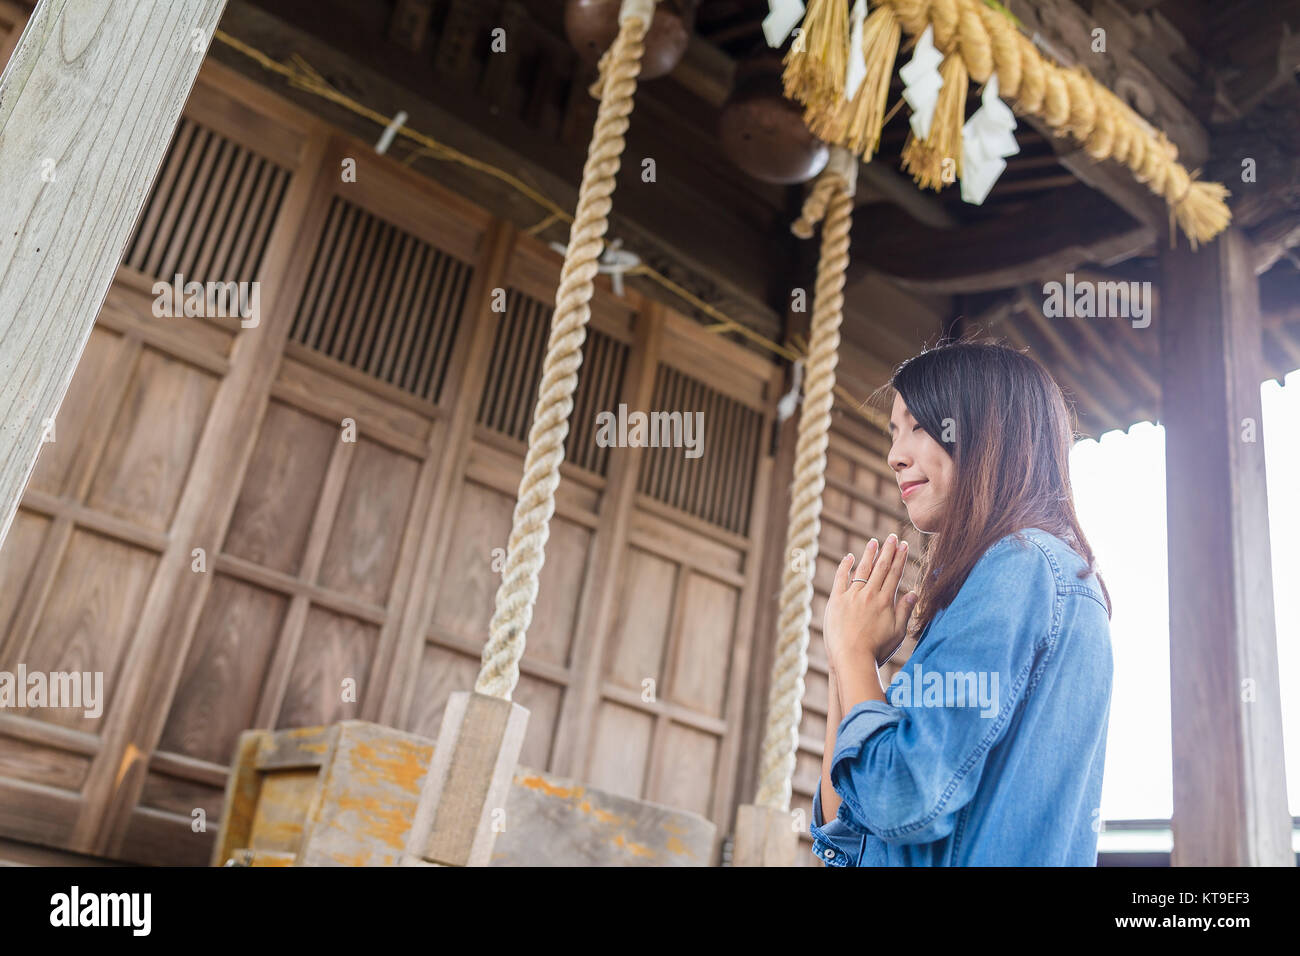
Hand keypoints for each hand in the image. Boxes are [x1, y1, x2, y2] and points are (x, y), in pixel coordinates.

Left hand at [823, 534, 916, 672]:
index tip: (903, 545)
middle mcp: (870, 594)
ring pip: (863, 570)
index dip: (899, 558)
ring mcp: (852, 596)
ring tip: (874, 541)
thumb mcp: (897, 632)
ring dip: (869, 554)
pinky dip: (845, 567)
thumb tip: (914, 593)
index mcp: (885, 601)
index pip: (894, 574)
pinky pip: (841, 578)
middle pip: (881, 568)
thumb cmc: (876, 649)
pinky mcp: (836, 600)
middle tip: (893, 537)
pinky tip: (849, 557)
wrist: (852, 657)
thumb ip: (905, 611)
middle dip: (888, 551)